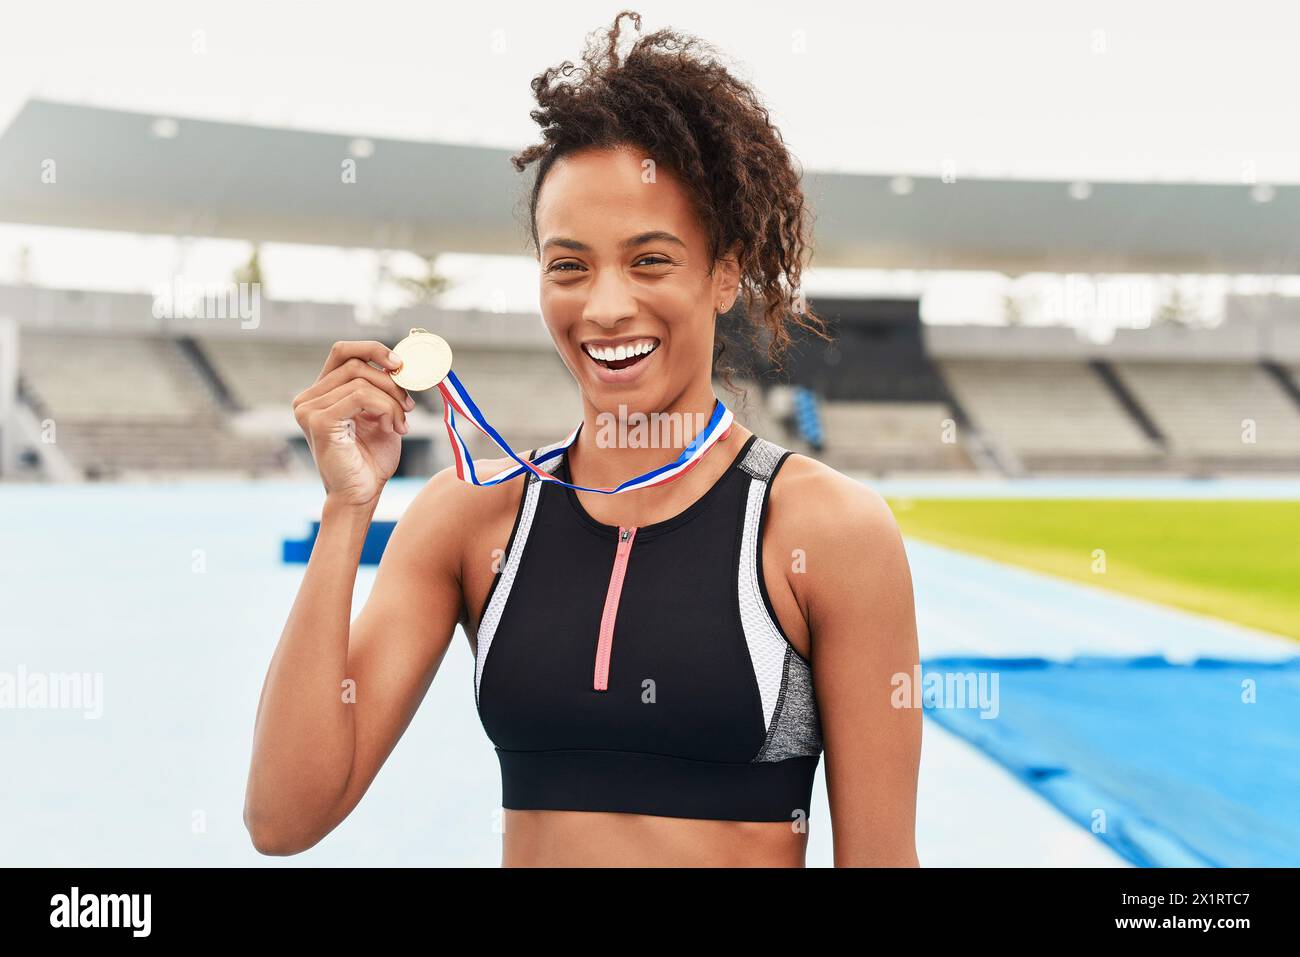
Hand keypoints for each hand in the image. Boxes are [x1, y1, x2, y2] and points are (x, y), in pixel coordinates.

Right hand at [293, 340, 414, 507]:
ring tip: (401, 424)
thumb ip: (382, 390)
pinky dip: (385, 407)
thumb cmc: (370, 462)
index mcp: (320, 394)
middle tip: (409, 406)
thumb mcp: (380, 416)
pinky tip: (393, 428)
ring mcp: (309, 409)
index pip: (342, 352)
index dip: (372, 349)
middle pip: (355, 364)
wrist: (361, 496)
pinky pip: (360, 396)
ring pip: (361, 380)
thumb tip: (399, 363)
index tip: (400, 364)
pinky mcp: (319, 421)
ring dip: (392, 400)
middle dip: (391, 382)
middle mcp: (308, 399)